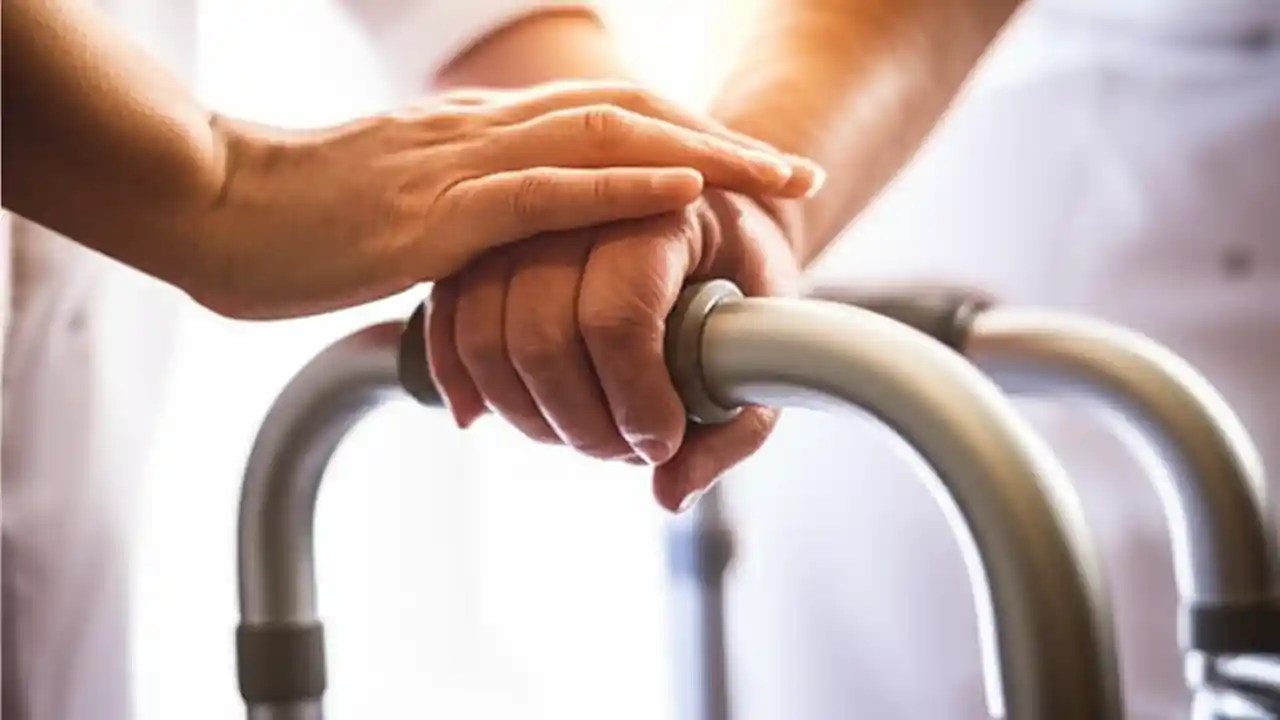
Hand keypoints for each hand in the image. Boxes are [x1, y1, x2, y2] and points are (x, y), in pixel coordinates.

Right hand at [190, 81, 818, 318]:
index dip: (682, 136)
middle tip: (795, 172)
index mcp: (478, 139)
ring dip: (703, 155)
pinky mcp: (435, 213)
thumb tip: (494, 271)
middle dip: (721, 141)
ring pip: (606, 140)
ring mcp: (462, 167)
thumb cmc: (291, 224)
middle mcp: (484, 136)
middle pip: (627, 117)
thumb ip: (454, 232)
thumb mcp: (394, 219)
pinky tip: (682, 194)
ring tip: (778, 178)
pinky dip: (623, 188)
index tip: (746, 164)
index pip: (600, 120)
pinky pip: (546, 193)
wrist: (204, 208)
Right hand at [427, 190, 802, 510]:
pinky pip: (448, 321)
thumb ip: (734, 427)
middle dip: (581, 422)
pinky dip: (461, 381)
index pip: (618, 316)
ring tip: (581, 436)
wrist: (717, 217)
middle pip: (541, 334)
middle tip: (624, 451)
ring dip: (527, 415)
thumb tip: (669, 493)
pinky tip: (484, 419)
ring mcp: (525, 224)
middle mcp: (584, 205)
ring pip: (485, 335)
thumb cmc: (744, 280)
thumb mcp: (769, 346)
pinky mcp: (485, 247)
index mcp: (664, 213)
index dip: (635, 400)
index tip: (662, 442)